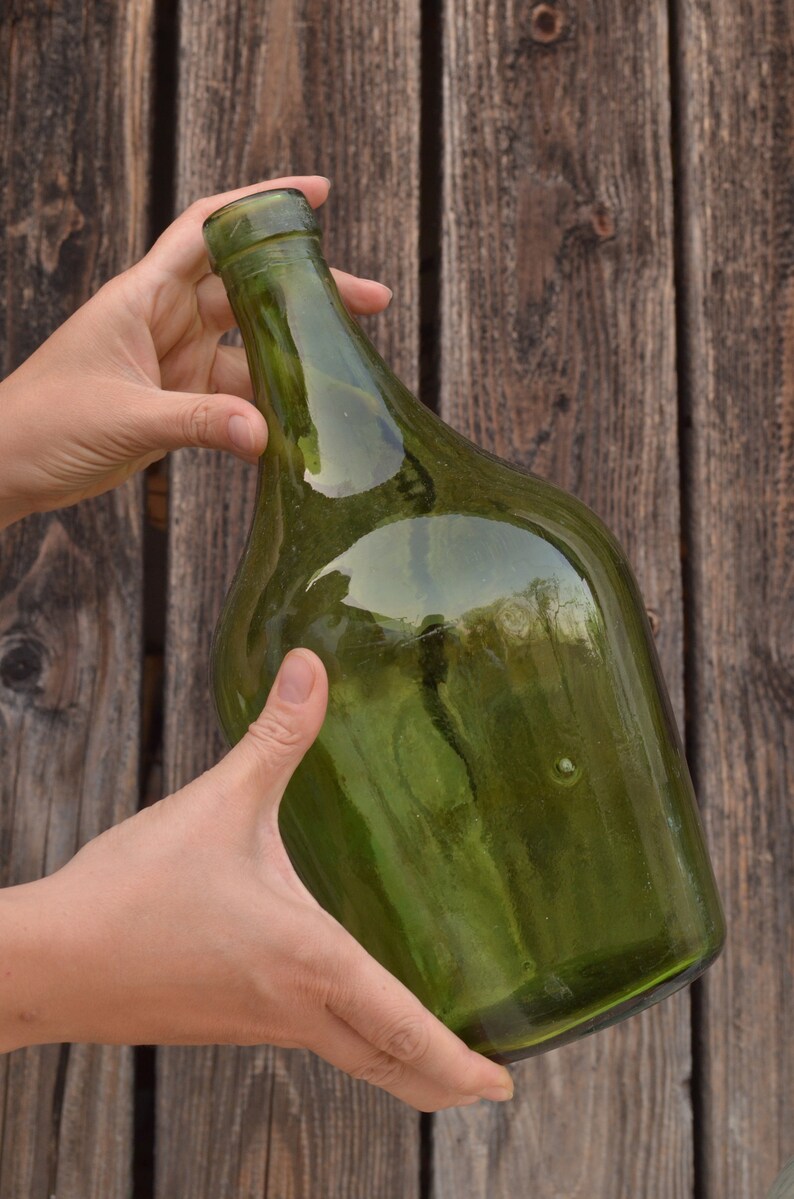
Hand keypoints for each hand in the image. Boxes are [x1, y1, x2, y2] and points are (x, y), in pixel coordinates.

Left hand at [0, 175, 391, 528]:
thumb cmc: (43, 424)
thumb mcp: (125, 418)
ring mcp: (174, 360)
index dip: (261, 204)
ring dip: (292, 356)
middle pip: (247, 289)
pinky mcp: (177, 401)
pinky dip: (266, 406)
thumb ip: (197, 423)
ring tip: (345, 372)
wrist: (6, 468)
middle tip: (369, 301)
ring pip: (248, 346)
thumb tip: (265, 435)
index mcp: (142, 296)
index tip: (316, 195)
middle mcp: (163, 320)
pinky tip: (299, 422)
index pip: (209, 228)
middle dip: (306, 291)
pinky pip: (235, 396)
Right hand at [0, 649, 513, 1111]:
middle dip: (441, 1081)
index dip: (459, 1065)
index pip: (403, 1031)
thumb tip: (310, 666)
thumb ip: (276, 736)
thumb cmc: (133, 892)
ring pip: (346, 1055)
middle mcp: (292, 1009)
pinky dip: (345, 1036)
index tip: (503, 1087)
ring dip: (395, 1058)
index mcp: (309, 963)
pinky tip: (336, 999)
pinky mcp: (223, 1022)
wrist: (49, 961)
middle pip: (385, 1066)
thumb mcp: (219, 803)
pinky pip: (304, 1036)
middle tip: (485, 1084)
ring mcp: (255, 1025)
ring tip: (430, 1043)